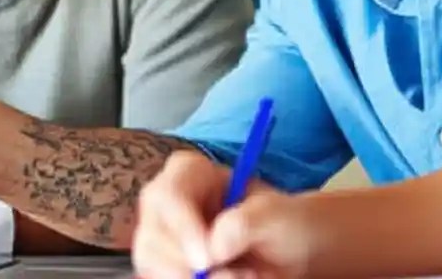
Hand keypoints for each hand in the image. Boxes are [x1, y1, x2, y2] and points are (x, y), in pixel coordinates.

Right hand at [132, 150, 315, 278]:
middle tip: (230, 276)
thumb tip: (215, 243)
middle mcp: (166, 203)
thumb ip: (247, 221)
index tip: (207, 258)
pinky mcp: (164, 264)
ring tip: (238, 276)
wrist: (290, 251)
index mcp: (190, 173)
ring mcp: (161, 236)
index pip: (169, 194)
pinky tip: (227, 278)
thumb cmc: (282, 222)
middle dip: (186, 264)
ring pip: (151, 263)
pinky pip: (160, 278)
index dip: (183, 227)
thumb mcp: (276, 215)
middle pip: (151, 235)